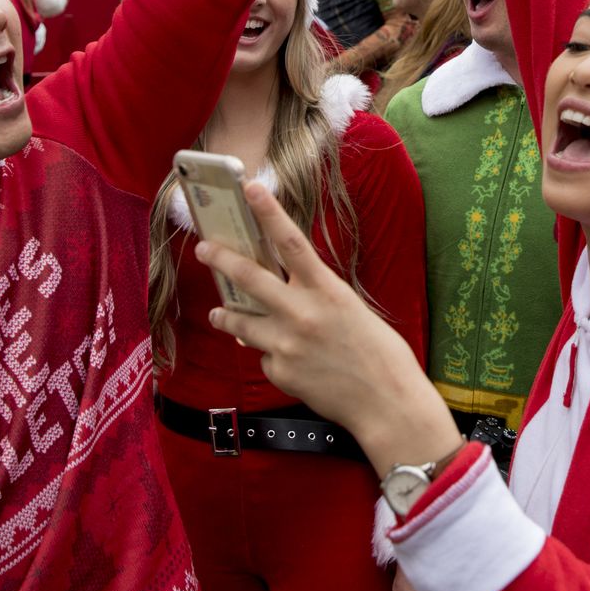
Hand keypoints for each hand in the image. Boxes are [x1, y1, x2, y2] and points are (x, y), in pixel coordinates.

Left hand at [204, 183, 457, 472]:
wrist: (386, 402)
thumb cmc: (379, 352)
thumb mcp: (350, 310)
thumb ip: (315, 298)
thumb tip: (279, 296)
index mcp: (326, 290)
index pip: (291, 242)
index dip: (269, 213)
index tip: (250, 189)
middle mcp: (302, 313)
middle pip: (250, 277)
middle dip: (222, 259)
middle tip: (203, 248)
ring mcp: (287, 344)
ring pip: (241, 323)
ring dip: (227, 315)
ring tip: (218, 311)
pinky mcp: (280, 372)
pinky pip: (265, 356)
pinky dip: (271, 355)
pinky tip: (292, 362)